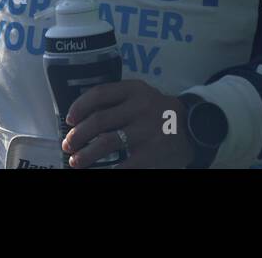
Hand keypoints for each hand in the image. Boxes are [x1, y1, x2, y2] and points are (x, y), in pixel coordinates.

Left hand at [63, 80, 193, 168]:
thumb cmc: (158, 112)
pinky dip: (107, 169)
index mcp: (135, 89)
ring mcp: (147, 130)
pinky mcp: (152, 152)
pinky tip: (99, 171)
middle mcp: (141, 107)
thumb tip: (81, 116)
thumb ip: (117, 100)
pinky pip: (123, 164)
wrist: (194, 128)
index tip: (69, 119)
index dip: (79, 106)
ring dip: (86, 154)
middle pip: (99, 120)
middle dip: (78, 135)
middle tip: (68, 145)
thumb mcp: (141, 96)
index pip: (99, 93)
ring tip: (76, 161)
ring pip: (106, 143)